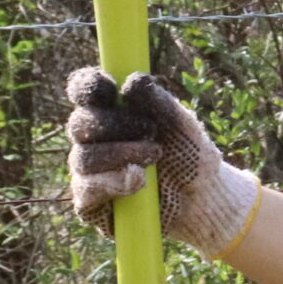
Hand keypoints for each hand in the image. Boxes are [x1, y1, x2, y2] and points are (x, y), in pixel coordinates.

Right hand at [65, 68, 261, 257]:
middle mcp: (93, 140)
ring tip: (155, 155)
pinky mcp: (90, 202)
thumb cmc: (190, 154)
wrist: (203, 198)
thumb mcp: (184, 125)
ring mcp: (89, 172)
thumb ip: (160, 102)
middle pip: (79, 124)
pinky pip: (87, 189)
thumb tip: (132, 81)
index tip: (109, 88)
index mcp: (112, 112)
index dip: (87, 86)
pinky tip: (139, 181)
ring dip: (120, 154)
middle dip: (114, 124)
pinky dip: (114, 183)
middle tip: (151, 130)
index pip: (84, 91)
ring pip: (83, 157)